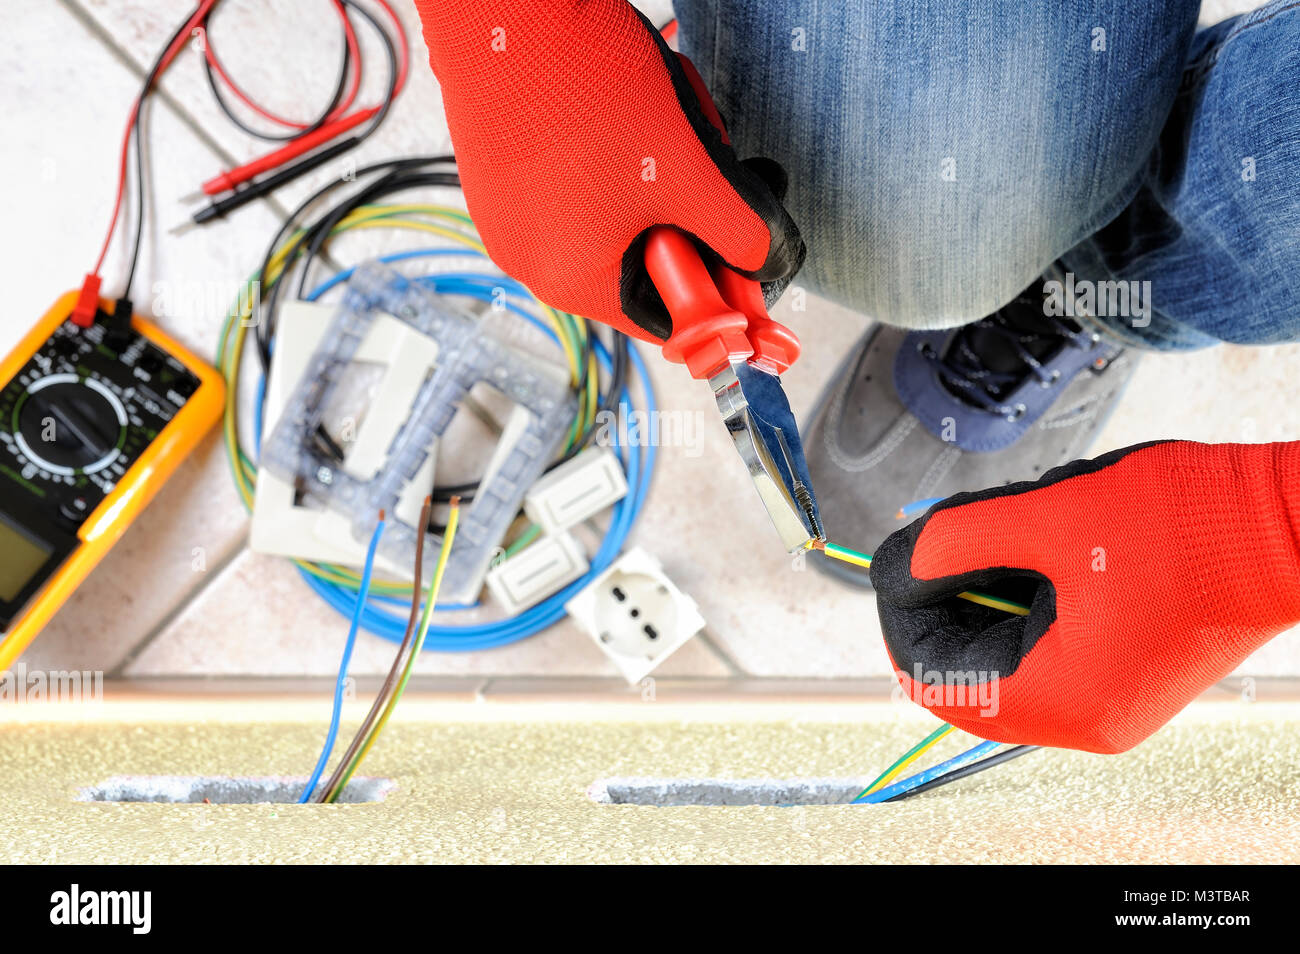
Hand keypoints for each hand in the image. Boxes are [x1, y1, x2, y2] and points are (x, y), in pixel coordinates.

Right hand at [414, 0, 802, 342]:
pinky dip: (614, 157)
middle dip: (685, 216)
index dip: (717, 291)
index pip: (666, 322)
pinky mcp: (500, 173)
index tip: (745, 256)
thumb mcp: (691, 173)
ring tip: (662, 122)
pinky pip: (575, 186)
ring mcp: (509, 215)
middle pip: (640, 265)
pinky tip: (625, 110)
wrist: (504, 4)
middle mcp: (530, 260)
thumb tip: (767, 260)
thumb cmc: (588, 88)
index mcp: (573, 281)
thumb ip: (741, 232)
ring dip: (655, 179)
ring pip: (613, 218)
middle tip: (706, 165)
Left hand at [870, 440, 1299, 752]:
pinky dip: (1025, 593)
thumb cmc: (1184, 522)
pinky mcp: (1124, 672)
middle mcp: (1081, 718)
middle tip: (947, 534)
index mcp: (1060, 698)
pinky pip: (1044, 643)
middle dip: (946, 596)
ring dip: (987, 588)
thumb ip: (956, 540)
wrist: (1289, 526)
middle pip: (965, 668)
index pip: (934, 680)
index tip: (899, 560)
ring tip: (1007, 528)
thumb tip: (899, 561)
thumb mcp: (1045, 519)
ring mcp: (1106, 699)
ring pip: (1002, 650)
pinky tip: (1042, 544)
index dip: (901, 616)